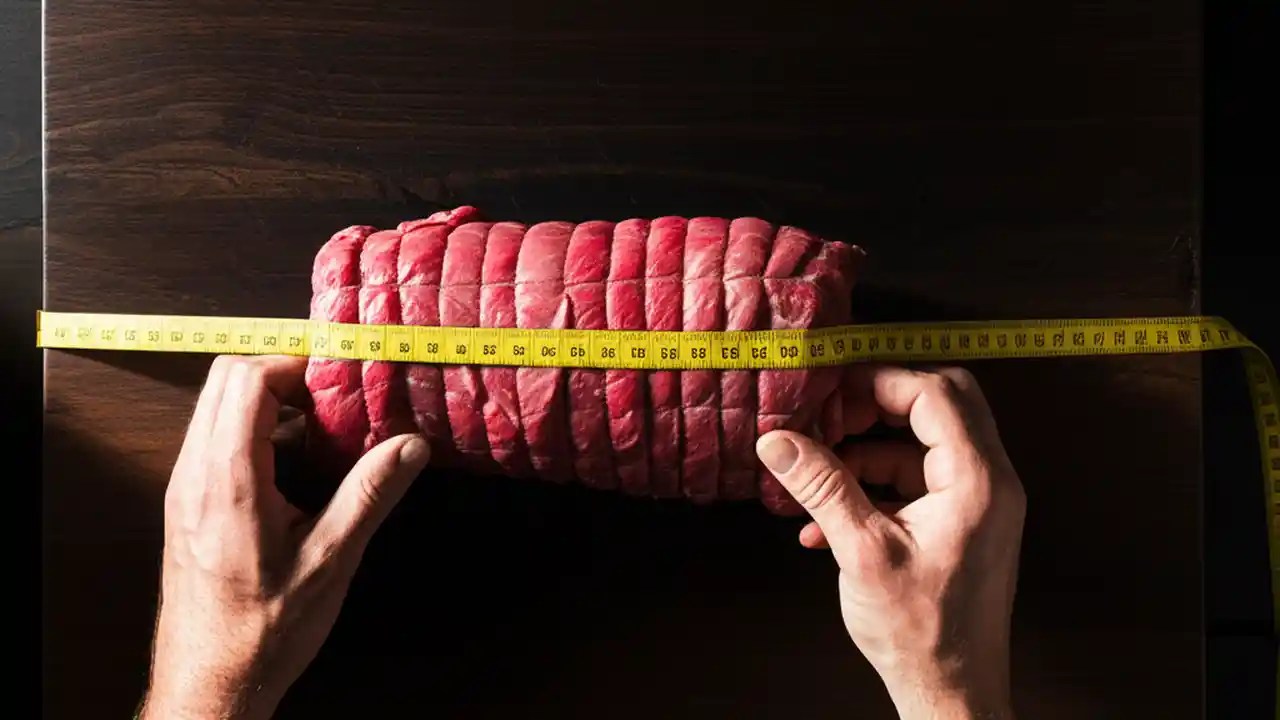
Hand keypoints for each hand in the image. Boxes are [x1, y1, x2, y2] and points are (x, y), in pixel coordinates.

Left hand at [139, 355, 429, 719]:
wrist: (209, 684)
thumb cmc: (264, 632)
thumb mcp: (330, 563)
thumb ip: (370, 495)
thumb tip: (410, 446)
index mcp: (228, 481)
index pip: (248, 381)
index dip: (295, 364)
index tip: (339, 375)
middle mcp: (194, 474)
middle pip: (224, 379)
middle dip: (280, 369)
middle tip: (331, 389)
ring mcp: (183, 487)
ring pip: (213, 405)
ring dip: (263, 395)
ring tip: (317, 418)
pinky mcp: (184, 503)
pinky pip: (210, 435)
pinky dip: (248, 423)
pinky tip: (290, 455)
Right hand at [756, 365, 1024, 719]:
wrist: (952, 692)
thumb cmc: (921, 632)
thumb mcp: (861, 551)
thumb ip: (821, 486)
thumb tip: (779, 441)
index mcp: (978, 480)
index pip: (935, 393)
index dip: (878, 380)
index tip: (832, 387)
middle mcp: (990, 482)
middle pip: (941, 404)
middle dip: (878, 403)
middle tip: (831, 414)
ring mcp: (980, 503)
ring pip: (924, 443)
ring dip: (869, 449)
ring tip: (817, 470)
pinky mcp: (963, 524)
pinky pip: (919, 481)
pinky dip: (875, 485)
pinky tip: (827, 520)